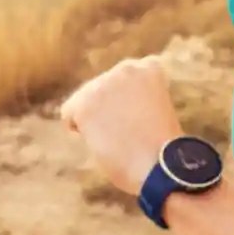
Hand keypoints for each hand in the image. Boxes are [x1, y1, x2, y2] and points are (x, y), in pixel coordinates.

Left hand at [59, 56, 183, 195]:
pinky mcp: (85, 104)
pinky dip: (80, 130)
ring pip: (85, 100)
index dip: (128, 101)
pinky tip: (100, 142)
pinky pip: (69, 115)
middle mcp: (124, 69)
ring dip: (96, 119)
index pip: (127, 78)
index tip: (138, 119)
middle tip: (125, 133)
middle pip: (102, 87)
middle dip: (108, 107)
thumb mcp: (158, 111)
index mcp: (149, 68)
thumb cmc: (163, 150)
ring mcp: (103, 84)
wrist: (160, 166)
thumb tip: (112, 106)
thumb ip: (137, 99)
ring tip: (117, 139)